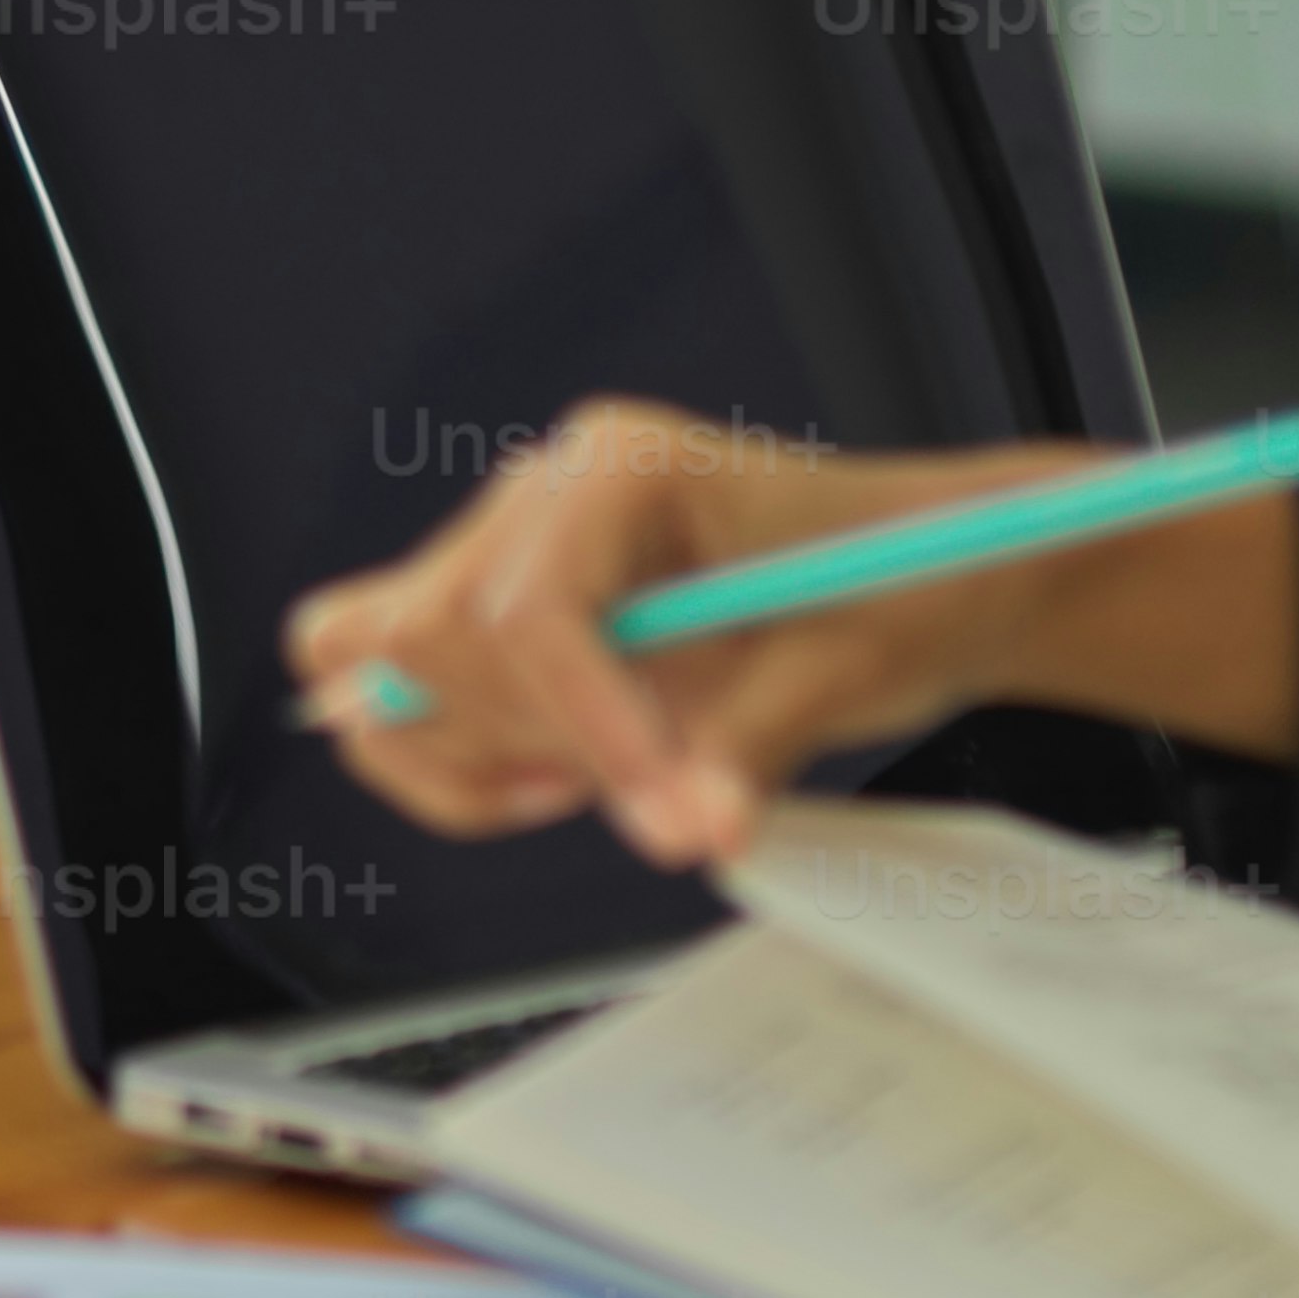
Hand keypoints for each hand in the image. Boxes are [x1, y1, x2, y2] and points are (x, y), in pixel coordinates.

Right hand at [279, 403, 1298, 871]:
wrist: (923, 576)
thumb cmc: (898, 582)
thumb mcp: (846, 666)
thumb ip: (750, 746)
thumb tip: (693, 830)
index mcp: (618, 468)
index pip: (530, 608)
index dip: (585, 730)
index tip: (664, 823)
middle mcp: (539, 497)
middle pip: (430, 636)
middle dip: (534, 745)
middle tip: (651, 794)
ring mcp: (501, 553)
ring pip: (375, 665)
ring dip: (472, 754)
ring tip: (594, 783)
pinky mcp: (492, 616)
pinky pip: (389, 695)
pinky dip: (449, 762)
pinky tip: (558, 779)